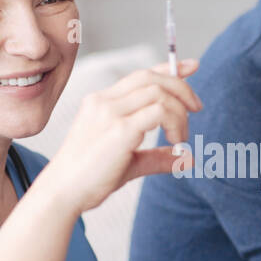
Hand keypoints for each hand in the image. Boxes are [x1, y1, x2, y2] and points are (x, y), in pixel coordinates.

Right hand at [36, 59, 202, 214]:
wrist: (63, 193)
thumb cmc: (90, 179)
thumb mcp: (129, 162)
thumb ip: (156, 157)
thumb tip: (187, 159)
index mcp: (101, 102)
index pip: (141, 75)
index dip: (169, 68)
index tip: (192, 67)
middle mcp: (104, 101)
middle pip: (152, 77)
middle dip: (181, 87)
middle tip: (197, 108)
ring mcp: (110, 112)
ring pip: (159, 92)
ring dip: (180, 112)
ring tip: (181, 138)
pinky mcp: (119, 129)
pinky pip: (159, 111)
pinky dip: (175, 123)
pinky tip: (175, 142)